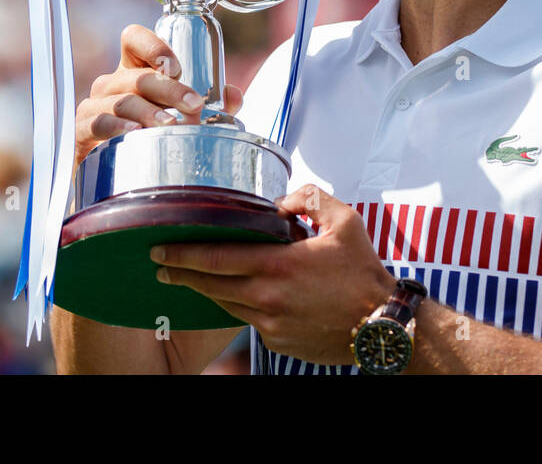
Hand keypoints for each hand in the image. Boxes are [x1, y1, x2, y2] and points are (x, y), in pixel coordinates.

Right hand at [74, 24, 242, 173]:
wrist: (115, 177)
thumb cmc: (149, 136)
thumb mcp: (178, 115)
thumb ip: (211, 103)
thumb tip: (233, 95)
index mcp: (133, 70)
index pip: (133, 39)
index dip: (153, 45)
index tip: (176, 65)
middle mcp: (111, 84)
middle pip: (138, 76)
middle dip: (170, 89)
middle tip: (194, 104)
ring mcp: (94, 106)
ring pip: (122, 100)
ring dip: (149, 111)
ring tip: (171, 125)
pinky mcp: (82, 131)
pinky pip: (98, 123)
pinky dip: (117, 127)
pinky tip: (134, 132)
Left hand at [150, 185, 395, 365]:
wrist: (381, 326)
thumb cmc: (363, 273)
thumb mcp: (344, 221)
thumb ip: (309, 199)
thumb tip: (280, 202)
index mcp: (278, 266)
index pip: (216, 258)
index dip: (183, 253)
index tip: (160, 247)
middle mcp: (267, 298)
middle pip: (210, 284)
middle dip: (181, 273)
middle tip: (160, 264)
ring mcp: (270, 325)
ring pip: (226, 304)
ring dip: (207, 290)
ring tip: (192, 277)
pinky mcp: (277, 342)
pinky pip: (249, 320)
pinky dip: (241, 306)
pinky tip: (238, 295)